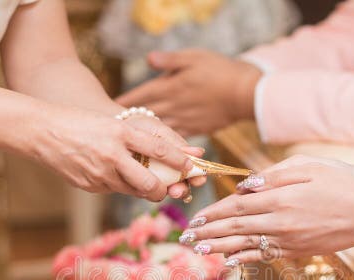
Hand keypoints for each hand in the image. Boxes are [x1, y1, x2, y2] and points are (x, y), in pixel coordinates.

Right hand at [27, 104, 194, 200]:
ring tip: (142, 179)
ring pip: (133, 191)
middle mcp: (112, 155)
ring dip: (142, 189)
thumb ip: (139, 139)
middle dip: (163, 190)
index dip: (179, 161)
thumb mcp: (112, 124)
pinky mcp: (89, 186)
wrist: (41, 132)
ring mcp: (99, 174)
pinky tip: (111, 173)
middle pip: (150, 185)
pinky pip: (114, 190)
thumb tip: (173, 153)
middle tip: (167, 187)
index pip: (159, 151)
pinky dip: (119, 185)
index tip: (191, 166)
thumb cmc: (81, 123)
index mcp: (120, 133)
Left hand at [116, 50, 261, 136]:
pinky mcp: (196, 130)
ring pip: (157, 133)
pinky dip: (164, 144)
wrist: (245, 94)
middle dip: (128, 123)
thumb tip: (149, 59)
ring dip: (144, 137)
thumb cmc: (220, 70)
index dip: (124, 102)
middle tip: (113, 130)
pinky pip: (174, 140)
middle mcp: (174, 107)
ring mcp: (184, 121)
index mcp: (170, 88)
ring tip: (130, 143)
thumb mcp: (194, 58)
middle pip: (144, 118)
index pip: (140, 97)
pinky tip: (157, 148)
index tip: (108, 108)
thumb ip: (169, 61)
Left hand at [182, 156, 353, 263]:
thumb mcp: (308, 167)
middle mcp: (280, 222)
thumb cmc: (340, 183)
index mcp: (280, 199)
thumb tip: (245, 185)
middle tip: (185, 238)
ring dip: (219, 248)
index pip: (237, 207)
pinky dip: (245, 259)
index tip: (195, 218)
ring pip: (245, 245)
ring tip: (198, 251)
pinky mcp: (297, 251)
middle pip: (235, 228)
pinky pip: (265, 256)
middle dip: (208, 232)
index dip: (212, 214)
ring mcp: (288, 240)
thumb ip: (274, 176)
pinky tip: (230, 261)